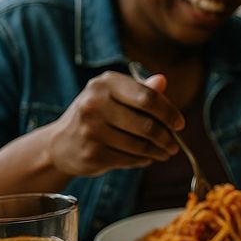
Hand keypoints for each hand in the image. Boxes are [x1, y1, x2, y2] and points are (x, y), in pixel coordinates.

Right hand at [44, 71, 182, 176]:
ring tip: (165, 152)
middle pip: (147, 124)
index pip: (148, 98)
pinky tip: (146, 158)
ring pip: (140, 145)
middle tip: (174, 145)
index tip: (180, 124)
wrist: (60, 144)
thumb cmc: (96, 116)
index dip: (169, 113)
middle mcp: (95, 103)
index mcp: (105, 83)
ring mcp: (91, 129)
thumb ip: (140, 90)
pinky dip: (143, 160)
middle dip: (167, 137)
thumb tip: (162, 80)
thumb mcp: (114, 96)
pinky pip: (130, 159)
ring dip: (158, 151)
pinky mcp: (92, 152)